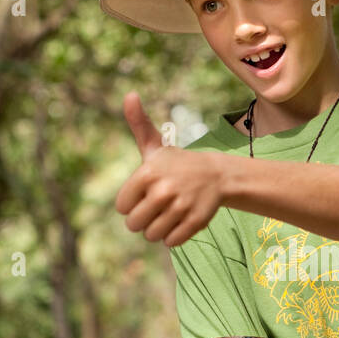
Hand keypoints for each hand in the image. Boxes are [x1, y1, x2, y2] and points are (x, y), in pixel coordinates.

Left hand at [115, 92, 225, 245]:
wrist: (216, 175)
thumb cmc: (177, 164)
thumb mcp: (156, 146)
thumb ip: (138, 124)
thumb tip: (129, 94)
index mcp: (147, 173)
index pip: (122, 207)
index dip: (132, 203)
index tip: (145, 194)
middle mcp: (163, 190)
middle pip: (134, 225)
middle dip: (143, 220)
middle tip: (157, 207)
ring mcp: (180, 207)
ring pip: (152, 235)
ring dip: (158, 229)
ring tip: (168, 215)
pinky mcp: (195, 222)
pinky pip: (171, 242)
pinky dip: (174, 236)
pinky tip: (180, 221)